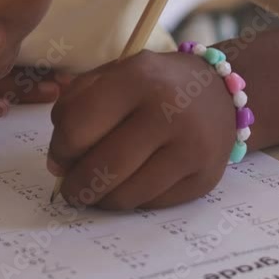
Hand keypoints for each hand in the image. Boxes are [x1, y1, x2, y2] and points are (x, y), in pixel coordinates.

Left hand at [47, 51, 236, 209]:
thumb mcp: (114, 74)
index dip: (60, 150)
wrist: (220, 92)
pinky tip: (129, 186)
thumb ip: (76, 105)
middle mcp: (168, 112)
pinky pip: (152, 204)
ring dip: (101, 200)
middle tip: (71, 189)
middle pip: (102, 169)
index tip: (59, 159)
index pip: (78, 128)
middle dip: (77, 186)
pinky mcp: (204, 177)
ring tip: (96, 190)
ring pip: (126, 195)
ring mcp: (191, 148)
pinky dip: (132, 201)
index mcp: (137, 79)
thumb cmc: (154, 84)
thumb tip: (58, 163)